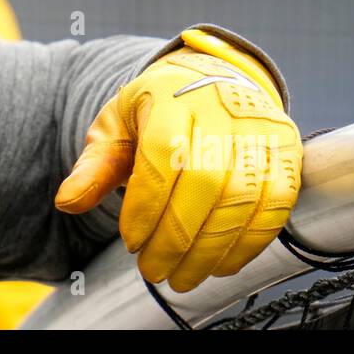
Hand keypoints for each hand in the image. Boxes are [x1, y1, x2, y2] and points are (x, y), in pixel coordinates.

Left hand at [55, 28, 301, 291]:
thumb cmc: (158, 107)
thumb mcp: (117, 124)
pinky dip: (250, 241)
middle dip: (177, 238)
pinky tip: (222, 263)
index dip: (148, 206)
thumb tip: (67, 201)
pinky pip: (276, 203)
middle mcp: (221, 108)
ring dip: (210, 249)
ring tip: (184, 276)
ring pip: (242, 198)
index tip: (132, 241)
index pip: (163, 155)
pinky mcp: (286, 148)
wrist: (213, 77)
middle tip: (155, 271)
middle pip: (205, 182)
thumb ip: (95, 165)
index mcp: (171, 97)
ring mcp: (259, 127)